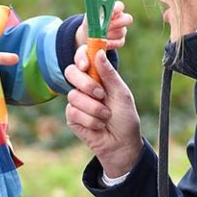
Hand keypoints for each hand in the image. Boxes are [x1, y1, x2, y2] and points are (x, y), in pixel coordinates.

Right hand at [65, 47, 142, 177]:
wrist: (122, 143)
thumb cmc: (125, 118)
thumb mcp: (121, 93)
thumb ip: (109, 74)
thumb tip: (99, 52)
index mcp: (97, 77)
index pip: (82, 58)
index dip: (80, 57)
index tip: (86, 65)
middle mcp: (84, 87)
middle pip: (70, 72)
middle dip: (86, 84)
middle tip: (101, 95)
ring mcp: (76, 102)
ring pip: (73, 95)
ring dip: (94, 108)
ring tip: (106, 116)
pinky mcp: (72, 117)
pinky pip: (73, 112)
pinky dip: (90, 120)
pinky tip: (98, 125)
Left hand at [73, 0, 132, 57]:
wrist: (89, 36)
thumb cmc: (91, 23)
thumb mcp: (90, 18)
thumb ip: (96, 15)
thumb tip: (99, 16)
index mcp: (114, 9)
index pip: (120, 6)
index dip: (116, 9)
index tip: (109, 13)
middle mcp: (120, 19)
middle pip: (128, 19)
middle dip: (116, 23)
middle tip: (106, 27)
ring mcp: (122, 30)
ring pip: (122, 32)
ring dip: (111, 35)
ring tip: (101, 36)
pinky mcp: (120, 40)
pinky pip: (120, 42)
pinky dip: (112, 43)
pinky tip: (105, 43)